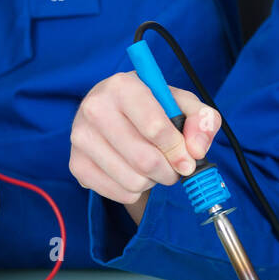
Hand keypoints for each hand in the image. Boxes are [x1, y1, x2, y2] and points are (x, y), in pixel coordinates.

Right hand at [68, 71, 221, 215]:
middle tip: (174, 167)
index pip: (155, 128)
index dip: (178, 150)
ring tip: (152, 165)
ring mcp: (80, 137)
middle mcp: (94, 108)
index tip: (189, 161)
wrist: (115, 111)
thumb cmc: (153, 107)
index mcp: (122, 86)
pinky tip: (134, 172)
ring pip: (132, 181)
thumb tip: (196, 150)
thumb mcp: (183, 104)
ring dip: (152, 181)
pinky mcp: (76, 164)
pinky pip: (119, 193)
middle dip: (169, 171)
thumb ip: (202, 120)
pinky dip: (135, 190)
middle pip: (144, 160)